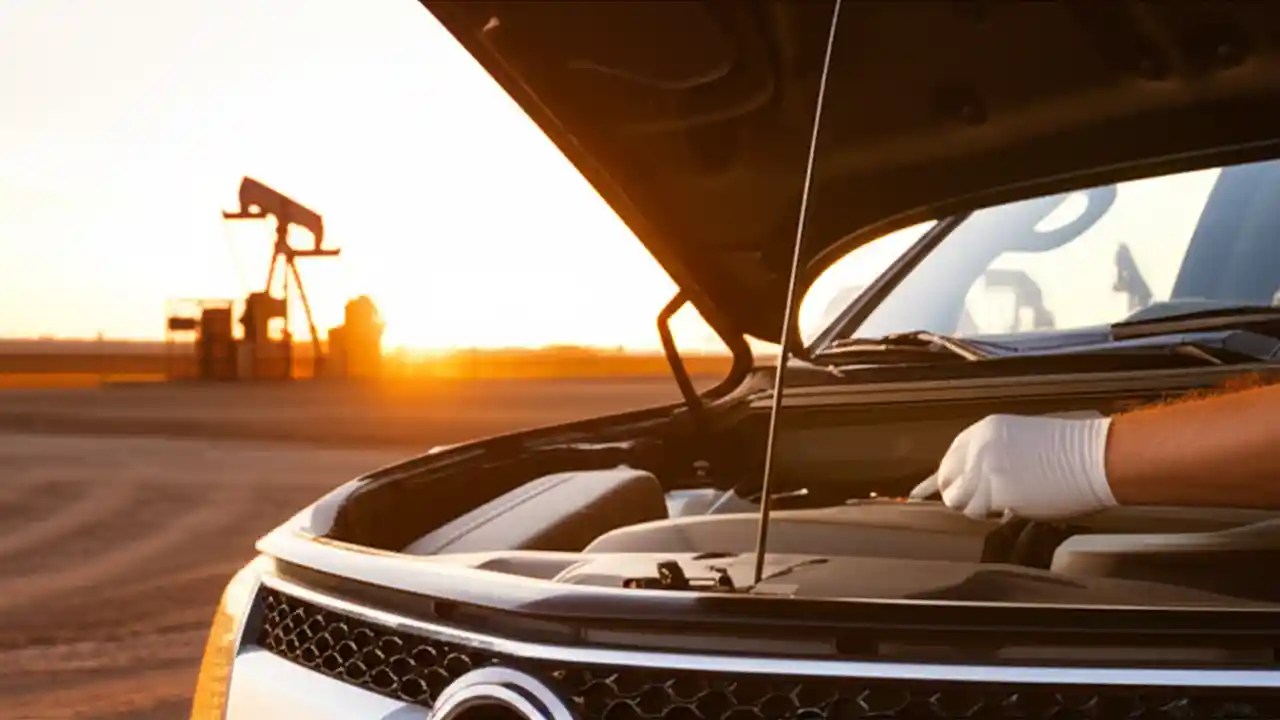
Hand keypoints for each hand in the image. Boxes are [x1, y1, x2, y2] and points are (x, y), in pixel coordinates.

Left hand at [910, 414, 1116, 519]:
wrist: (1094, 457)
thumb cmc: (1071, 449)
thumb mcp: (1022, 439)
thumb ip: (995, 456)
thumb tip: (982, 478)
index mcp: (983, 431)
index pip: (948, 460)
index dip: (941, 480)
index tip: (921, 494)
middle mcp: (977, 449)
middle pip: (947, 483)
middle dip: (960, 496)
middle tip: (982, 503)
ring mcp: (985, 471)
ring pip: (962, 504)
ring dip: (980, 509)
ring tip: (1008, 502)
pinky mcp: (997, 493)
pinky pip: (983, 514)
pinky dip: (996, 516)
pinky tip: (1017, 506)